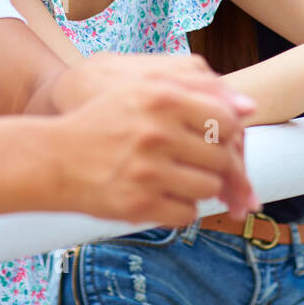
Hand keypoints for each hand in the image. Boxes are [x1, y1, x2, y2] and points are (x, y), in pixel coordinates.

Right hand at [46, 53, 259, 224]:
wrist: (53, 157)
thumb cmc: (105, 121)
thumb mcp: (143, 91)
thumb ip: (197, 92)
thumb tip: (250, 107)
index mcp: (162, 97)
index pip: (227, 120)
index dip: (230, 135)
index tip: (218, 140)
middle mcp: (157, 132)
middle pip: (222, 158)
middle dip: (216, 165)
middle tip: (196, 164)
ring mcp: (148, 170)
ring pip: (208, 188)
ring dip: (200, 187)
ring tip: (175, 177)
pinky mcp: (139, 203)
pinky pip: (187, 213)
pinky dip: (181, 208)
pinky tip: (162, 195)